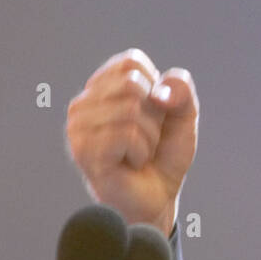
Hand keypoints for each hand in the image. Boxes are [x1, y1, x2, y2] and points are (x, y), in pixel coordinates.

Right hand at [65, 48, 197, 236]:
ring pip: (131, 110)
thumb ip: (181, 90)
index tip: (152, 115)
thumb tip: (160, 92)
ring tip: (138, 154)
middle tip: (146, 140)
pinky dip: (141, 151)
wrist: (158, 198)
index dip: (156, 88)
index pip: (132, 61)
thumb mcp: (183, 115)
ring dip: (149, 137)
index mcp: (101, 87)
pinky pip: (127, 134)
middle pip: (132, 84)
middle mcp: (82, 103)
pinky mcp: (84, 151)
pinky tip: (131, 164)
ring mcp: (78, 128)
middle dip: (154, 115)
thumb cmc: (163, 155)